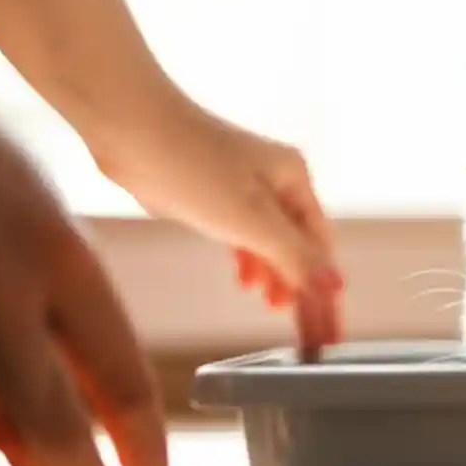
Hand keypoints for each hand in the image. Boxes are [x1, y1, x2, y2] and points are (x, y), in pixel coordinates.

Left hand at [91, 99, 342, 356]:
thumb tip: (336, 287)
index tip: (329, 334)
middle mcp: (278, 181)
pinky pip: (246, 237)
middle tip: (309, 338)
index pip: (322, 249)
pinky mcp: (216, 195)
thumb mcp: (249, 219)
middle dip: (305, 292)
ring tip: (273, 310)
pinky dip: (251, 262)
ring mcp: (246, 188)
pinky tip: (246, 283)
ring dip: (277, 279)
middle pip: (302, 249)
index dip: (326, 294)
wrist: (130, 127)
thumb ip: (294, 257)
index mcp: (297, 180)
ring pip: (273, 245)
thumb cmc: (190, 163)